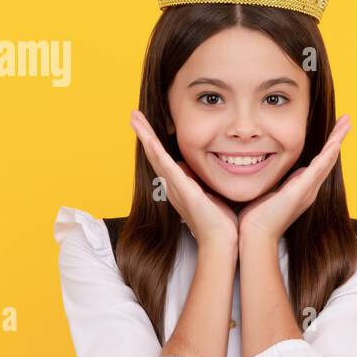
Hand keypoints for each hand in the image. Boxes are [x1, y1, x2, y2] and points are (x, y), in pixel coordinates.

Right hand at [129, 110, 238, 249]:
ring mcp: (176, 188)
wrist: (222, 242)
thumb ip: (204, 182)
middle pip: (154, 155)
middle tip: (134, 115)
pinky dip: (156, 151)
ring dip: (145, 136)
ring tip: (134, 118)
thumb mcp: (212, 195)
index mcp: (180, 186)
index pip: (164, 159)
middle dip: (144, 134)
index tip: (147, 124)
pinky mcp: (183, 191)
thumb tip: (199, 170)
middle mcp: (173, 186)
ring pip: (156, 157)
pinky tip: (148, 138)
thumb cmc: (221, 223)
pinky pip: (166, 167)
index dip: (154, 141)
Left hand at [237, 114, 351, 242]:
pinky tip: (334, 143)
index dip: (328, 145)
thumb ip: (274, 181)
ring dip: (337, 141)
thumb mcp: (267, 191)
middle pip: (328, 158)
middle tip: (347, 120)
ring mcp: (307, 191)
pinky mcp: (300, 193)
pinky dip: (327, 156)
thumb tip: (268, 168)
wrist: (255, 236)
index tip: (334, 129)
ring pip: (327, 161)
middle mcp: (309, 189)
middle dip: (338, 138)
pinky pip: (317, 170)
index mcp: (302, 187)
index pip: (319, 162)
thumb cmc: (256, 217)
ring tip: (346, 124)